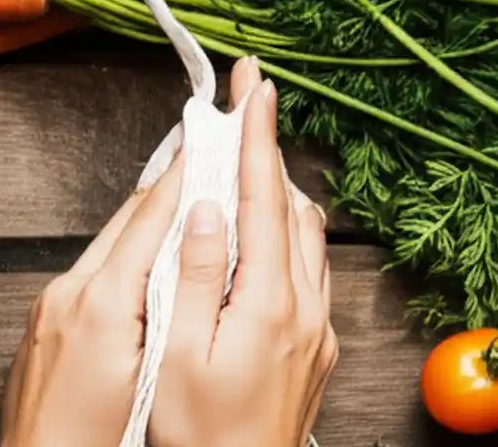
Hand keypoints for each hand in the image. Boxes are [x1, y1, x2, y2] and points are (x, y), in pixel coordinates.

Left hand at [0, 149, 184, 446]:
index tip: (208, 143)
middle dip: (167, 192)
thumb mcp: (148, 373)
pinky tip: (143, 263)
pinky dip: (122, 255)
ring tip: (183, 204)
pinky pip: (91, 270)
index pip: (148, 221)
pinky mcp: (43, 320)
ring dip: (145, 223)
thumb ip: (168, 307)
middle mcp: (68, 292)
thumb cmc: (92, 440)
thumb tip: (191, 255)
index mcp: (100, 303)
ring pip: (109, 245)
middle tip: (204, 161)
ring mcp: (51, 304)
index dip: (183, 179)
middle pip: (126, 224)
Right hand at [150, 57, 337, 446]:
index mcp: (268, 303)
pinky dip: (285, 233)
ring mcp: (317, 329)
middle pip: (291, 207)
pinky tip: (260, 239)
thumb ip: (194, 276)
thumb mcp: (180, 355)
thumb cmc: (200, 435)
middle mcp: (304, 308)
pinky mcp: (316, 348)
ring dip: (277, 192)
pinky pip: (308, 269)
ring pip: (305, 237)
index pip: (265, 198)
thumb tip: (205, 210)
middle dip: (267, 152)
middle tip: (243, 109)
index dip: (258, 136)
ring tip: (243, 165)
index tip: (256, 86)